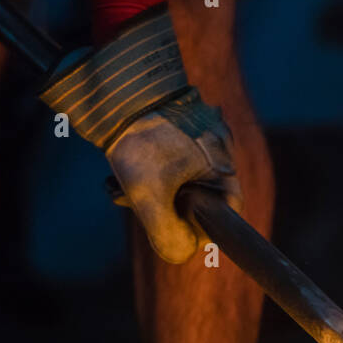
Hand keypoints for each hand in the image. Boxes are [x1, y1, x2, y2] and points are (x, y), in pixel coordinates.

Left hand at [39, 5, 238, 263]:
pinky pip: (170, 158)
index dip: (202, 230)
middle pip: (201, 197)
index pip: (228, 211)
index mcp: (223, 161)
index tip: (174, 234)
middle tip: (136, 206)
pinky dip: (148, 169)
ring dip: (151, 190)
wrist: (114, 87)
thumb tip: (180, 254)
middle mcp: (219, 145)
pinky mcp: (178, 123)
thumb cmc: (138, 141)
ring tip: (122, 187)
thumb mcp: (149, 197)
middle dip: (167, 208)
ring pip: (180, 178)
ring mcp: (200, 131)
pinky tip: (121, 171)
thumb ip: (167, 235)